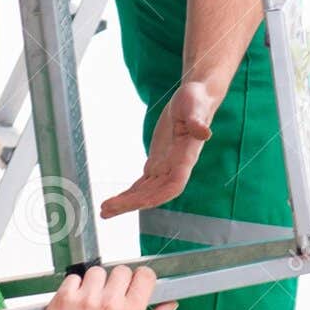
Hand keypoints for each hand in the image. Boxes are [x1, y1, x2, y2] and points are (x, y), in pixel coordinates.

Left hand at [33, 264, 177, 309]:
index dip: (142, 278)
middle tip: (111, 297)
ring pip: (98, 271)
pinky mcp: (65, 296)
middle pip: (122, 270)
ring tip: (91, 302)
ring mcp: (86, 298)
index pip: (145, 275)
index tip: (137, 283)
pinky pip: (75, 277)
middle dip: (119, 281)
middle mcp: (109, 303)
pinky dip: (75, 286)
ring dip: (96, 283)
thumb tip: (170, 305)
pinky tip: (76, 303)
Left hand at [100, 82, 216, 218]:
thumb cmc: (196, 100)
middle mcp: (176, 168)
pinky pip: (142, 184)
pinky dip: (129, 194)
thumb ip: (197, 121)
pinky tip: (114, 202)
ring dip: (126, 203)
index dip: (157, 196)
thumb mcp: (195, 106)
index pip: (173, 185)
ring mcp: (165, 168)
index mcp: (186, 158)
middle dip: (131, 203)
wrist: (195, 98)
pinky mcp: (157, 164)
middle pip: (154, 194)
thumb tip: (205, 132)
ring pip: (145, 192)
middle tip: (106, 210)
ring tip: (104, 211)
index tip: (138, 203)